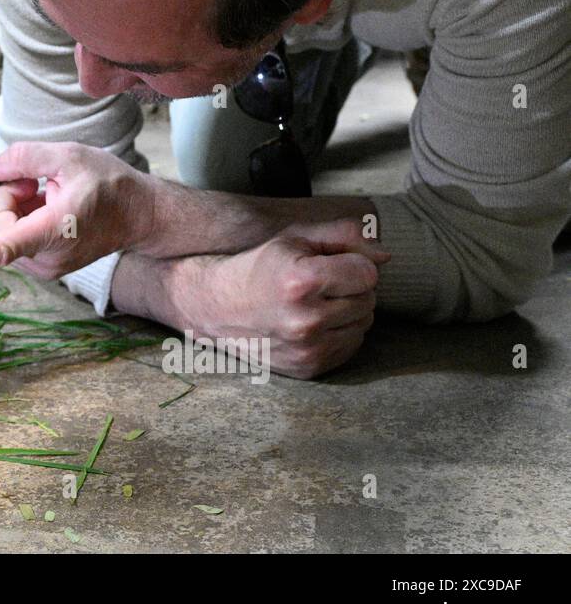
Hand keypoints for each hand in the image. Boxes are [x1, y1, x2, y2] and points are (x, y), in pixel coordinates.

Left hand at [0, 142, 150, 289]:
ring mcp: (44, 268)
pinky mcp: (43, 269)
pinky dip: (23, 219)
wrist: (139, 214)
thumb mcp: (69, 155)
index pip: (5, 247)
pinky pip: (11, 240)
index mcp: (54, 230)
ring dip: (17, 208)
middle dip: (5, 198)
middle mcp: (46, 258)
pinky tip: (51, 209)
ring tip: (52, 197)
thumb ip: (23, 158)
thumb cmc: (108, 182)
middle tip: (37, 182)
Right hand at [178, 220, 389, 378]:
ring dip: (348, 310)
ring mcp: (308, 349)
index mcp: (301, 281)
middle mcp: (306, 320)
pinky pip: (351, 346)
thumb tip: (386, 255)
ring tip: (316, 302)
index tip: (329, 264)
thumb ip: (344, 235)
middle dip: (351, 287)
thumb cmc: (258, 266)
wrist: (216, 306)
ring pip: (364, 324)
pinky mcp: (309, 368)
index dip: (352, 264)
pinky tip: (314, 322)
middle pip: (369, 299)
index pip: (368, 273)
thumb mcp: (294, 238)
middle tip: (320, 283)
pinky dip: (341, 332)